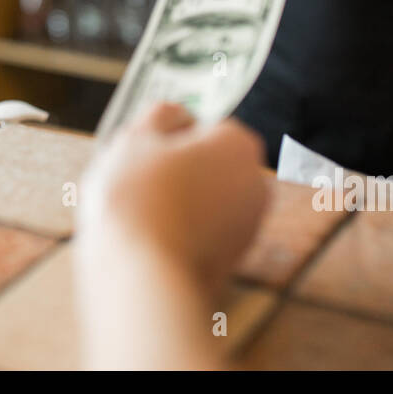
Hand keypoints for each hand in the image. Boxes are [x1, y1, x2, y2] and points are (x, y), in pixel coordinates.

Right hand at [79, 102, 268, 287]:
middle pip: (209, 165)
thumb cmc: (138, 199)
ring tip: (140, 216)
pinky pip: (203, 235)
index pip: (205, 127)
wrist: (144, 278)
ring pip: (205, 202)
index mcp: (239, 144)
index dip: (170, 138)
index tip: (145, 153)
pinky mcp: (233, 263)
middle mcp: (257, 183)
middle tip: (136, 183)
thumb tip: (177, 116)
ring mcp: (248, 227)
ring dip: (178, 204)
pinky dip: (183, 235)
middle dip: (178, 171)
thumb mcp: (136, 137)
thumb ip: (161, 115)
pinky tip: (152, 243)